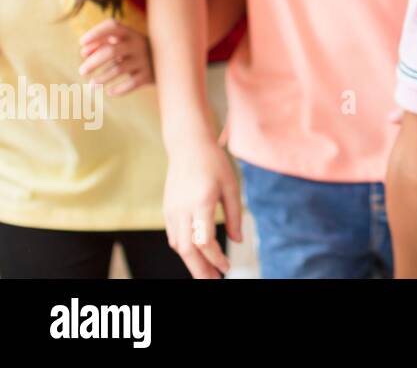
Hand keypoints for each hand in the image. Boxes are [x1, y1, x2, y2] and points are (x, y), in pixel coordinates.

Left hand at [78, 20, 152, 95]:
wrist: (170, 61)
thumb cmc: (134, 51)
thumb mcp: (121, 44)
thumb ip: (101, 44)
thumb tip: (84, 53)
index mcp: (130, 33)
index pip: (112, 26)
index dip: (96, 33)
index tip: (81, 43)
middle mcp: (138, 44)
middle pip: (111, 51)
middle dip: (93, 62)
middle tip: (81, 72)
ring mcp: (144, 60)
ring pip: (119, 69)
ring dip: (102, 78)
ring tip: (91, 85)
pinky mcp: (148, 75)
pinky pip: (131, 84)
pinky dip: (119, 90)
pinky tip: (110, 92)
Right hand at [163, 138, 242, 278]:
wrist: (188, 146)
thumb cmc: (214, 163)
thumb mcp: (231, 186)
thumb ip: (235, 215)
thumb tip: (237, 240)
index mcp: (201, 202)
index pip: (204, 241)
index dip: (214, 258)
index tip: (226, 267)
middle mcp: (182, 209)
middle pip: (186, 249)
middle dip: (199, 269)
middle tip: (213, 282)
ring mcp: (171, 210)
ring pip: (178, 245)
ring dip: (191, 262)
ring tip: (207, 273)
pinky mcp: (167, 210)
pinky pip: (174, 236)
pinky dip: (185, 249)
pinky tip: (197, 255)